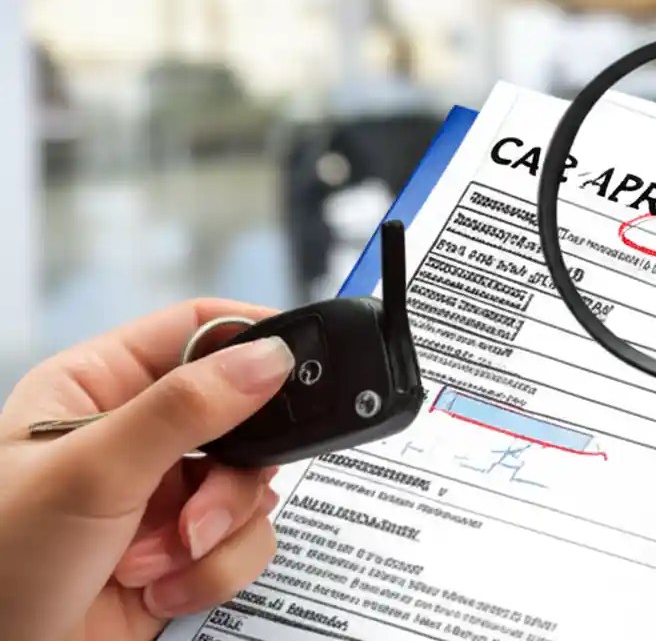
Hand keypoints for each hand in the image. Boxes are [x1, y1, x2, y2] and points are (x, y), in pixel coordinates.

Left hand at [0, 299, 293, 640]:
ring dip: (215, 531)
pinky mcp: (184, 552)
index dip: (250, 338)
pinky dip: (212, 572)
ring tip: (157, 559)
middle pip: (244, 415)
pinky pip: (245, 543)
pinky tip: (157, 589)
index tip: (298, 360)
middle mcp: (136, 435)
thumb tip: (268, 356)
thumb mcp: (93, 473)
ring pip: (251, 486)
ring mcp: (163, 496)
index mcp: (98, 386)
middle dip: (233, 471)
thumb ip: (184, 409)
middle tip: (204, 501)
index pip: (195, 331)